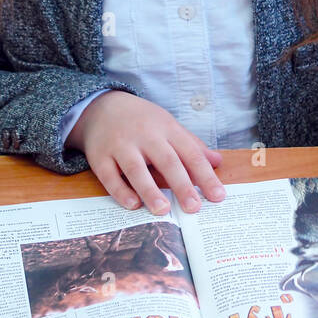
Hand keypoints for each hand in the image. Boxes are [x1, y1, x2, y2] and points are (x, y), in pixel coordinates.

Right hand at [66, 91, 225, 212]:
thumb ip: (192, 145)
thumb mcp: (169, 126)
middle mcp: (145, 136)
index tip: (218, 195)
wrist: (102, 106)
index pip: (190, 153)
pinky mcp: (99, 156)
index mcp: (167, 128)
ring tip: (163, 210)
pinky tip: (133, 205)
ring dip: (150, 190)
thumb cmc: (143, 121)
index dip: (205, 175)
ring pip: (136, 169)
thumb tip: (217, 162)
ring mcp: (121, 145)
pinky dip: (120, 191)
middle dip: (181, 185)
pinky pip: (109, 175)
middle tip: (194, 208)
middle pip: (166, 161)